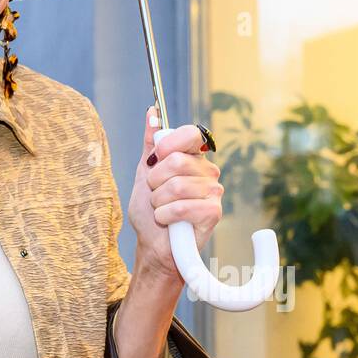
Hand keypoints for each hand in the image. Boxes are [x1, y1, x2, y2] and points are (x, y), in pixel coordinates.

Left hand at [126, 107, 222, 280]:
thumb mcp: (144, 173)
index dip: (169, 144)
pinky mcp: (213, 213)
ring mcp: (213, 192)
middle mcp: (207, 171)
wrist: (153, 246)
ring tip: (161, 210)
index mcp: (193, 158)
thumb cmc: (150, 211)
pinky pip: (182, 206)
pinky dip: (165, 215)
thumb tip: (152, 112)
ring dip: (158, 201)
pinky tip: (168, 221)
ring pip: (176, 186)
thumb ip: (150, 143)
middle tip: (155, 194)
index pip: (191, 133)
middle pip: (177, 161)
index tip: (154, 160)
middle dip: (155, 181)